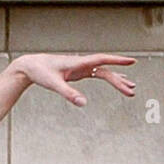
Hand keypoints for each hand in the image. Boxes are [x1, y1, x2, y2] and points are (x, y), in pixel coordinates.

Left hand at [10, 53, 135, 106]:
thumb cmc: (41, 72)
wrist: (31, 66)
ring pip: (104, 72)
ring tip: (130, 88)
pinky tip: (116, 80)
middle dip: (119, 80)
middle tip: (131, 91)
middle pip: (106, 70)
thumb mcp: (54, 84)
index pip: (103, 60)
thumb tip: (83, 104)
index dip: (118, 61)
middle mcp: (83, 63)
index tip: (132, 62)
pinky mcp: (78, 71)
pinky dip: (108, 77)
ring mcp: (82, 67)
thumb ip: (69, 94)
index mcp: (79, 62)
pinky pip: (98, 74)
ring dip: (117, 79)